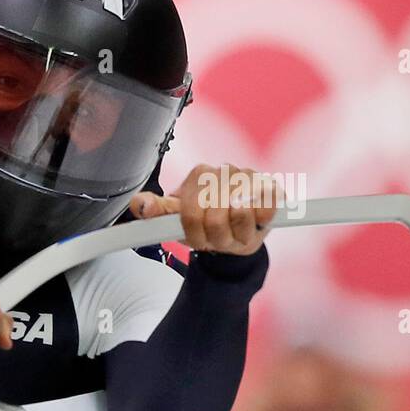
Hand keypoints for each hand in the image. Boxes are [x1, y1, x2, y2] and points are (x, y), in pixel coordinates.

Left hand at [129, 163, 279, 255]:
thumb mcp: (179, 221)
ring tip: (236, 232)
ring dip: (239, 235)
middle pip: (215, 219)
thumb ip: (157, 212)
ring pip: (240, 216)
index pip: (191, 213)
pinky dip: (259, 225)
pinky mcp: (270, 186)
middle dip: (218, 238)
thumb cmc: (207, 225)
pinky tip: (255, 222)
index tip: (199, 240)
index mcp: (199, 175)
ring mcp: (249, 176)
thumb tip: (139, 205)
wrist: (239, 233)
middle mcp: (223, 170)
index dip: (196, 235)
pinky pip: (264, 210)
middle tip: (220, 239)